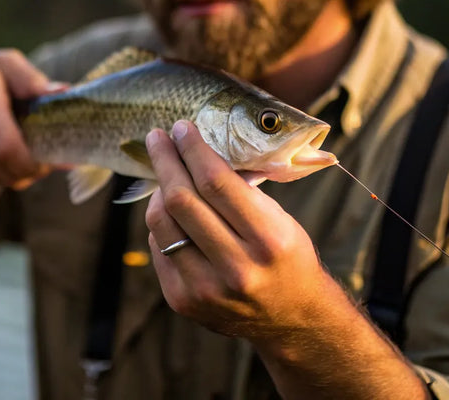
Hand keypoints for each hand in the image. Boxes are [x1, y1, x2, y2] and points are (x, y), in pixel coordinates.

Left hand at [144, 119, 337, 344]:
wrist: (291, 319)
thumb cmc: (286, 256)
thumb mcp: (280, 220)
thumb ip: (242, 191)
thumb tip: (199, 148)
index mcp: (268, 240)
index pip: (217, 183)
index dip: (193, 149)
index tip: (181, 128)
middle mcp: (237, 268)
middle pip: (182, 200)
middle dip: (165, 160)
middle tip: (157, 138)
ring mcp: (206, 289)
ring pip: (161, 224)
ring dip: (157, 190)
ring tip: (163, 173)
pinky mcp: (183, 302)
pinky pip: (157, 248)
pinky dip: (161, 224)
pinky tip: (171, 212)